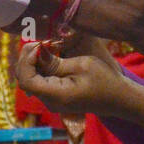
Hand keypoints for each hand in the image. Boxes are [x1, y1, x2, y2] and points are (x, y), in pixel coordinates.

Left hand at [15, 42, 129, 116]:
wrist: (118, 97)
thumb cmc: (104, 80)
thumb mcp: (81, 65)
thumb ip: (55, 62)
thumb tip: (36, 52)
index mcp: (56, 95)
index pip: (26, 80)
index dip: (26, 61)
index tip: (38, 46)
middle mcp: (50, 101)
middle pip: (25, 80)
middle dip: (27, 59)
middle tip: (40, 42)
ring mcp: (51, 100)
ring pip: (30, 79)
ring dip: (33, 62)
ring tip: (44, 45)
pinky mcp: (55, 96)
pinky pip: (40, 81)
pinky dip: (39, 67)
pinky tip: (48, 54)